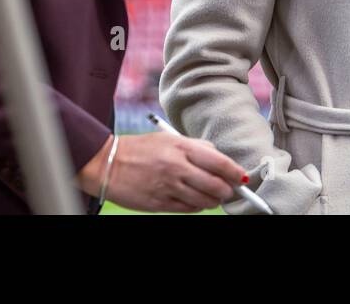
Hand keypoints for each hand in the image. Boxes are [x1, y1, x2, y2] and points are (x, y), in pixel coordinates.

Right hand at [78, 132, 248, 213]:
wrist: (107, 163)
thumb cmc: (141, 149)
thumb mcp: (170, 139)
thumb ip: (196, 147)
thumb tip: (221, 159)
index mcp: (182, 147)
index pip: (220, 163)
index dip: (236, 173)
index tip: (243, 177)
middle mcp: (177, 168)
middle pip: (216, 185)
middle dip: (228, 190)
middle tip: (230, 190)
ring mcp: (168, 187)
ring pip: (205, 201)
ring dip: (214, 200)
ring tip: (214, 196)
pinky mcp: (159, 204)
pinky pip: (188, 209)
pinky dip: (197, 206)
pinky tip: (196, 201)